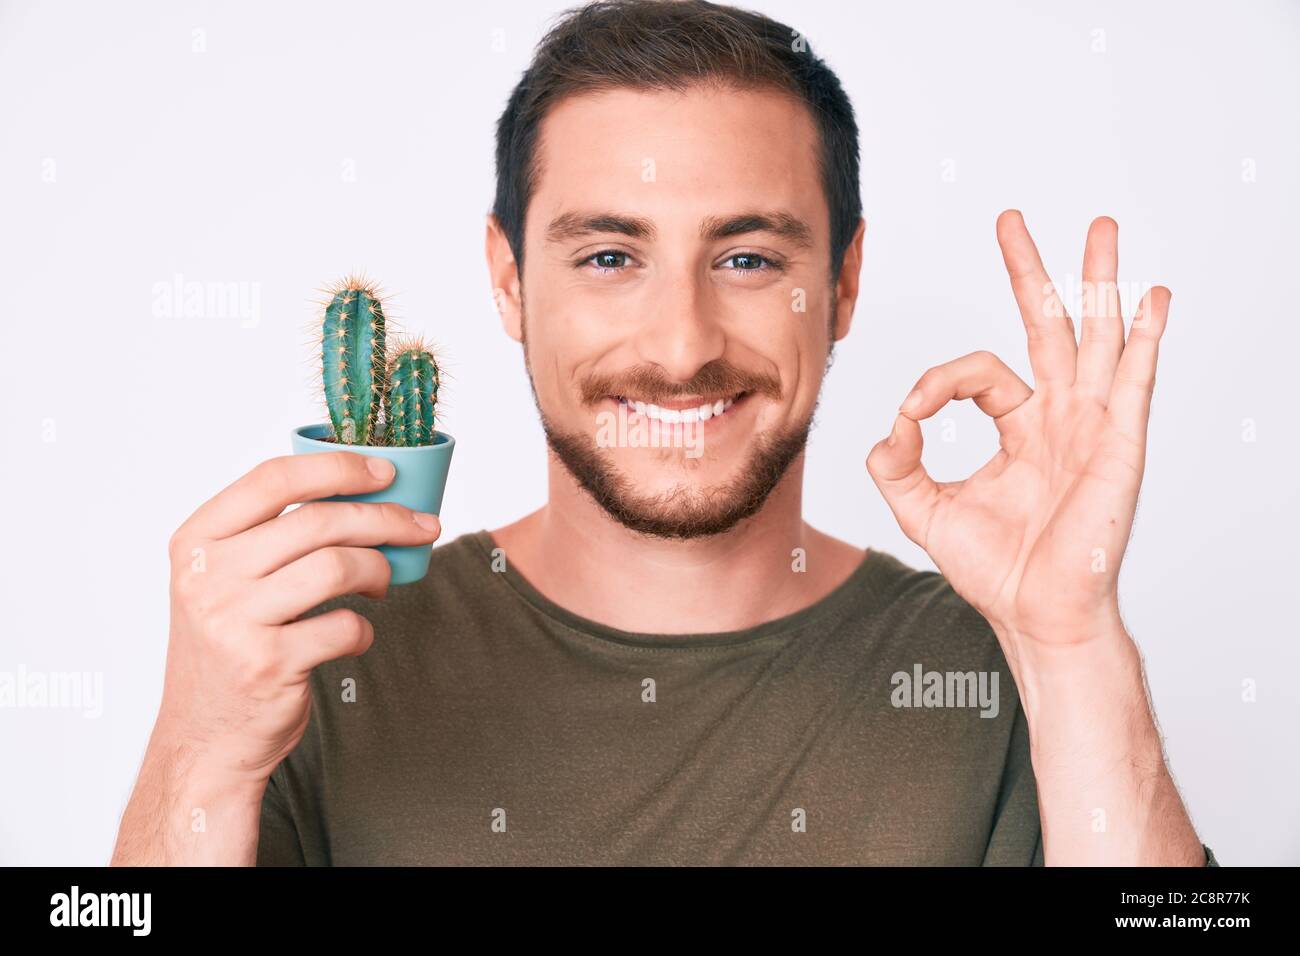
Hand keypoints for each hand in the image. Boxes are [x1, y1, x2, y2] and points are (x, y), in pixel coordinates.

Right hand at [158, 452, 442, 784]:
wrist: (204, 739)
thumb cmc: (228, 649)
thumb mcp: (224, 582)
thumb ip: (270, 537)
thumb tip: (362, 494)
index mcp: (197, 541)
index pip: (273, 479)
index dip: (339, 467)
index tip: (386, 471)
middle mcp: (209, 576)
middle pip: (319, 521)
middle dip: (385, 518)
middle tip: (422, 526)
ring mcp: (235, 621)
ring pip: (337, 566)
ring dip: (378, 569)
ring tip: (382, 581)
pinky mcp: (269, 664)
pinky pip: (344, 626)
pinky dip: (364, 629)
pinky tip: (355, 635)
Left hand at [866, 210, 1168, 650]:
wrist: (1035, 614)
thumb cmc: (994, 568)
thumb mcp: (923, 509)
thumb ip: (897, 464)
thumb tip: (890, 423)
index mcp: (1018, 426)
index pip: (978, 372)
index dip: (937, 383)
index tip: (912, 416)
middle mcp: (1059, 416)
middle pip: (1046, 325)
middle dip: (1029, 270)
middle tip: (1011, 219)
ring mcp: (1092, 425)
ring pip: (1095, 336)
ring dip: (1097, 281)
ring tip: (1101, 227)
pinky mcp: (1119, 445)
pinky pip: (1133, 381)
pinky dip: (1145, 338)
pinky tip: (1152, 297)